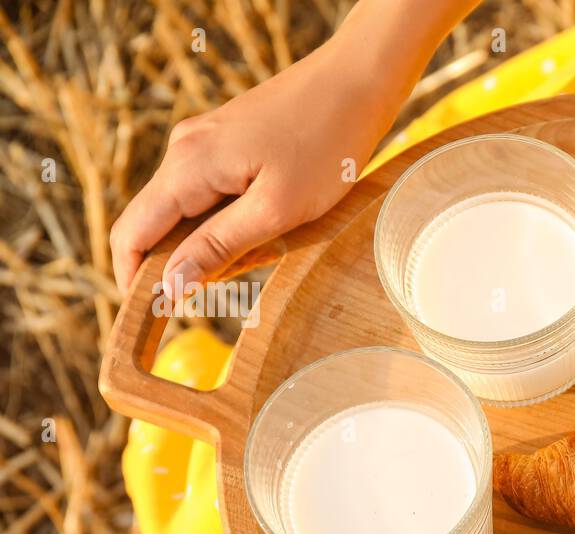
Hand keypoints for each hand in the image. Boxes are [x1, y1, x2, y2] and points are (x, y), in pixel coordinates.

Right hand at [109, 0, 473, 295]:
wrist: (357, 86)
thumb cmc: (327, 147)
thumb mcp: (276, 210)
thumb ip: (219, 247)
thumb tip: (168, 285)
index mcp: (187, 168)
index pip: (131, 235)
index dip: (135, 282)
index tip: (157, 320)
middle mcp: (183, 151)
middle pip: (155, 225)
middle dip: (182, 266)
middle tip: (235, 290)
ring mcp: (202, 145)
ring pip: (188, 212)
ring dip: (215, 244)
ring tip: (273, 245)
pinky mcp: (226, 144)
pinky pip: (211, 196)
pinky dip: (231, 222)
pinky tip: (273, 227)